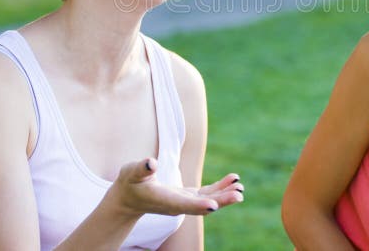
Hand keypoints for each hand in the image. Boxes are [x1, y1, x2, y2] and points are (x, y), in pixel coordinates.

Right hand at [110, 158, 243, 217]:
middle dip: (221, 200)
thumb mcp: (131, 172)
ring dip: (225, 195)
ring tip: (240, 188)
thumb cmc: (129, 182)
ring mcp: (184, 202)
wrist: (128, 198)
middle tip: (239, 194)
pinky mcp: (188, 197)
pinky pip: (208, 194)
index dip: (199, 204)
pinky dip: (220, 188)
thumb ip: (141, 168)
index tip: (214, 206)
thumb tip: (151, 162)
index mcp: (164, 199)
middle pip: (202, 205)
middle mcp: (177, 205)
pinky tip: (233, 180)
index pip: (184, 204)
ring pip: (208, 201)